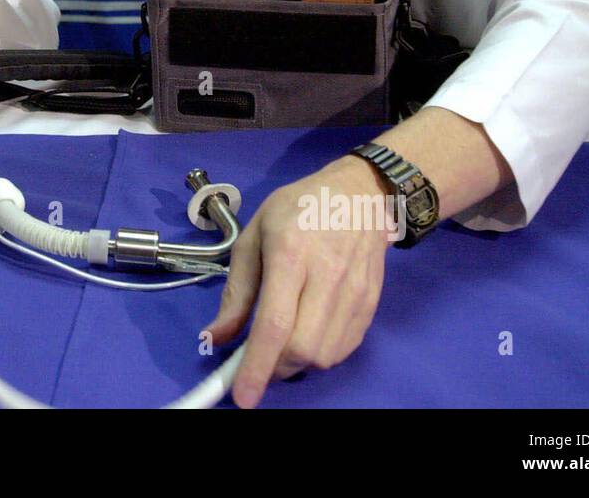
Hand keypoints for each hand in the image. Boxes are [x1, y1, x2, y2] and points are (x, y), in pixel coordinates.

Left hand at [205, 156, 391, 407]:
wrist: (359, 193)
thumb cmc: (298, 209)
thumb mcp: (254, 237)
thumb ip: (236, 292)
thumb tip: (217, 338)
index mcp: (291, 254)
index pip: (275, 325)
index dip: (256, 366)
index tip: (242, 396)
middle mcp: (327, 277)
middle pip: (302, 350)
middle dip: (274, 369)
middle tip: (257, 361)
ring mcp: (355, 293)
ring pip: (325, 356)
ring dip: (296, 365)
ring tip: (281, 345)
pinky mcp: (371, 304)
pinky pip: (344, 349)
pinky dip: (320, 356)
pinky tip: (307, 335)